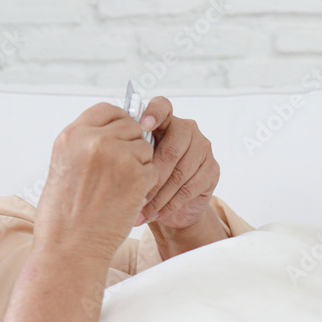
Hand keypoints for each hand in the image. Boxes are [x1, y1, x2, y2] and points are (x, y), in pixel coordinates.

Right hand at [37, 102, 157, 261]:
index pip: (108, 110)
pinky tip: (127, 200)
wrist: (69, 247)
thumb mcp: (63, 166)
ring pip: (146, 149)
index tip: (119, 138)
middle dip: (131, 146)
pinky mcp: (137, 175)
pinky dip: (146, 186)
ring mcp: (118, 156)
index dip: (118, 124)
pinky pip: (154, 171)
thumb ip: (85, 144)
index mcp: (72, 135)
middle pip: (132, 127)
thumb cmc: (63, 215)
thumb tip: (112, 132)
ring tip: (119, 190)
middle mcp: (94, 140)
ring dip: (140, 167)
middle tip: (119, 172)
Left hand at [136, 97, 219, 230]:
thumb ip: (128, 153)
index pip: (162, 106)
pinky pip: (189, 188)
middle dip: (150, 177)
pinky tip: (155, 214)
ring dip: (157, 197)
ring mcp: (203, 148)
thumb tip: (109, 157)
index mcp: (165, 121)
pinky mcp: (212, 169)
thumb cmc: (146, 177)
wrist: (170, 206)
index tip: (143, 125)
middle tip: (134, 195)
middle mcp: (187, 129)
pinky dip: (169, 204)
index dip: (154, 113)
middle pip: (171, 150)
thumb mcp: (134, 163)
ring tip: (140, 212)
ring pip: (180, 174)